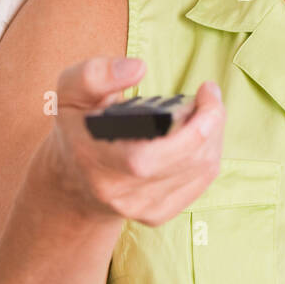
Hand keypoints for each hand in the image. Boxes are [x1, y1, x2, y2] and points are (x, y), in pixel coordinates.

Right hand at [44, 57, 224, 226]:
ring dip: (213, 134)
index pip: (151, 155)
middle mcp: (118, 191)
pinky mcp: (157, 215)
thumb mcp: (70, 93)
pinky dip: (209, 153)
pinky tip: (202, 135)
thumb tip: (138, 68)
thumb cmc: (77, 127)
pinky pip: (201, 181)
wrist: (72, 180)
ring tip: (206, 110)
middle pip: (188, 158)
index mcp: (95, 159)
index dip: (192, 125)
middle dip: (211, 121)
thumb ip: (95, 74)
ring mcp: (140, 208)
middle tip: (209, 95)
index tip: (205, 91)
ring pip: (200, 169)